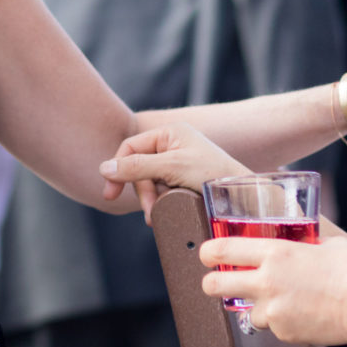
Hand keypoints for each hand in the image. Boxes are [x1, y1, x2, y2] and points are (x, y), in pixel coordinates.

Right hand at [99, 122, 247, 221]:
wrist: (243, 196)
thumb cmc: (212, 174)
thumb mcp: (171, 168)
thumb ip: (137, 167)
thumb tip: (104, 168)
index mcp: (169, 132)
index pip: (131, 147)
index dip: (117, 169)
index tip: (110, 194)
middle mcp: (173, 144)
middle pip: (139, 168)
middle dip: (143, 192)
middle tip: (150, 212)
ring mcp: (179, 162)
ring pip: (150, 182)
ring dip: (153, 200)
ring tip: (162, 214)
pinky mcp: (185, 179)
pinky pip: (163, 190)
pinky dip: (163, 201)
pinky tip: (169, 210)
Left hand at [199, 223, 346, 344]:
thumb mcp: (324, 243)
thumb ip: (303, 244)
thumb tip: (300, 243)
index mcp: (274, 253)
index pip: (223, 250)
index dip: (207, 252)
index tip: (204, 254)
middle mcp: (267, 282)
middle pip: (216, 286)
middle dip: (212, 284)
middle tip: (217, 282)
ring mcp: (274, 311)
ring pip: (248, 312)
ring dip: (257, 306)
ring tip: (281, 301)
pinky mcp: (285, 333)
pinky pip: (273, 327)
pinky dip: (281, 322)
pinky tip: (301, 313)